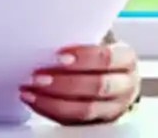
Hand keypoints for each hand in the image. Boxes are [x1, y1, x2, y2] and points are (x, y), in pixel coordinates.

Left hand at [20, 42, 140, 124]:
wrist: (113, 79)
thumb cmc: (99, 55)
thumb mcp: (97, 41)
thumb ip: (82, 38)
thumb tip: (51, 34)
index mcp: (126, 59)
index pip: (108, 58)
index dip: (83, 57)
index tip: (58, 55)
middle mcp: (124, 86)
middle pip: (97, 86)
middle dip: (65, 82)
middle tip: (38, 75)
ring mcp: (112, 108)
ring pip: (85, 109)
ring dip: (53, 100)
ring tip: (31, 89)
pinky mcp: (96, 123)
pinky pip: (72, 121)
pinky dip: (49, 109)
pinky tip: (34, 99)